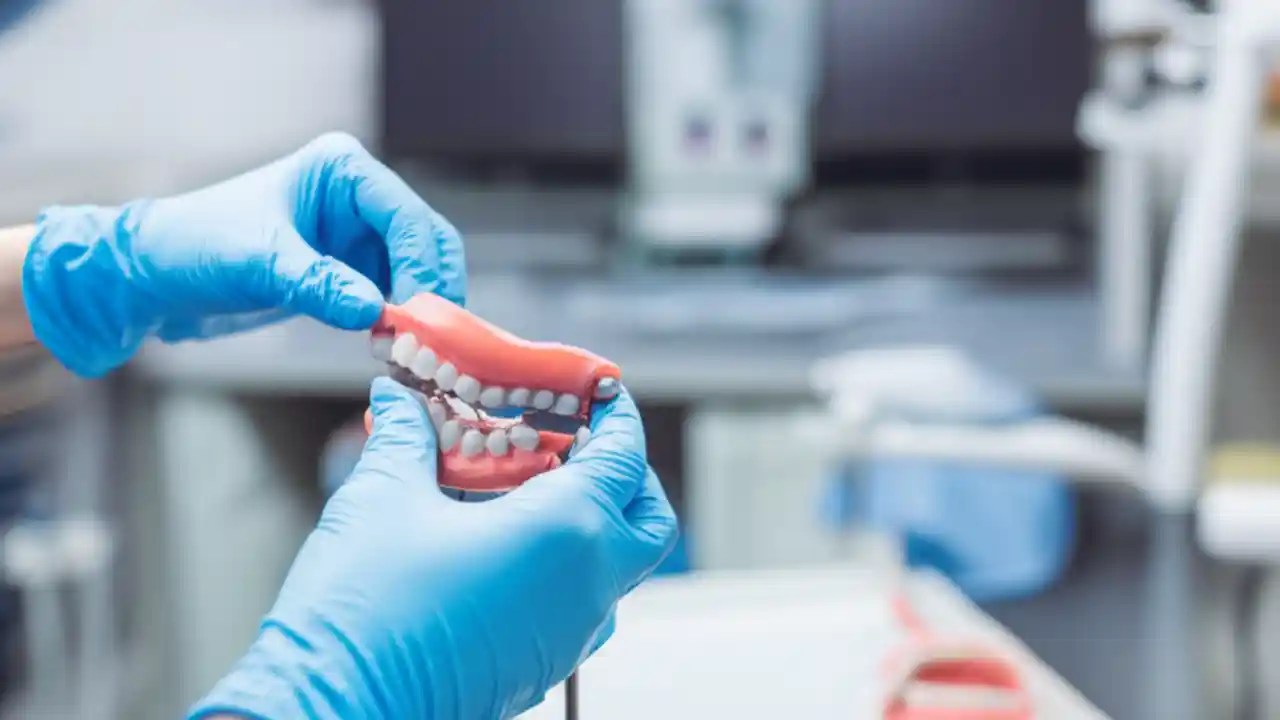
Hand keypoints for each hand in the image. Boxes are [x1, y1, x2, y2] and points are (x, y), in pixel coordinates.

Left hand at [22, 132, 464, 376]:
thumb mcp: (258, 262)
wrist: (153, 277)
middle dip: (432, 291)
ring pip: (418, 274)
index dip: (421, 267)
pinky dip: (401, 324)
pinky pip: (395, 297)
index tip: (418, 316)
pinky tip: (392, 351)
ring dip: (419, 312)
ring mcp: (357, 236)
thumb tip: (375, 311)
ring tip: (410, 352)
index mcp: (343, 171)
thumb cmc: (194, 246)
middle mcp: (359, 198)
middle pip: (427, 244)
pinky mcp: (349, 271)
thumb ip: (318, 284)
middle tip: (429, 341)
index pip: (408, 218)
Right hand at [190, 378, 678, 718]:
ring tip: (530, 490)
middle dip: (627, 474)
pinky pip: (582, 606)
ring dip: (596, 523)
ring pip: (619, 568)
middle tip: (578, 444)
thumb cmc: (366, 607)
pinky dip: (567, 566)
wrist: (338, 710)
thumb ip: (408, 437)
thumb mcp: (384, 497)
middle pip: (648, 519)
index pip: (627, 457)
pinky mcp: (543, 667)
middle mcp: (588, 585)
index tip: (600, 391)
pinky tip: (504, 545)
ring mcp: (571, 634)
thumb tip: (402, 397)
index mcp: (569, 530)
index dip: (616, 415)